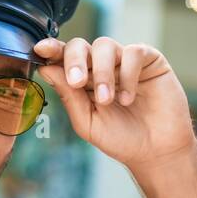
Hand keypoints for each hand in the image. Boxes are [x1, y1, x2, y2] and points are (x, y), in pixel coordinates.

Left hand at [33, 36, 196, 171]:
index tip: (40, 49)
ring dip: (102, 72)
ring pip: (105, 45)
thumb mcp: (87, 122)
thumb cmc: (120, 139)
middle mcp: (101, 66)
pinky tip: (128, 98)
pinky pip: (134, 52)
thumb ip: (68, 96)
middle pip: (80, 46)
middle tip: (76, 82)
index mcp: (82, 80)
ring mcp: (125, 61)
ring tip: (107, 100)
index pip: (62, 58)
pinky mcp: (150, 61)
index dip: (51, 49)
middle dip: (74, 60)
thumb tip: (46, 68)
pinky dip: (128, 74)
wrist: (156, 151)